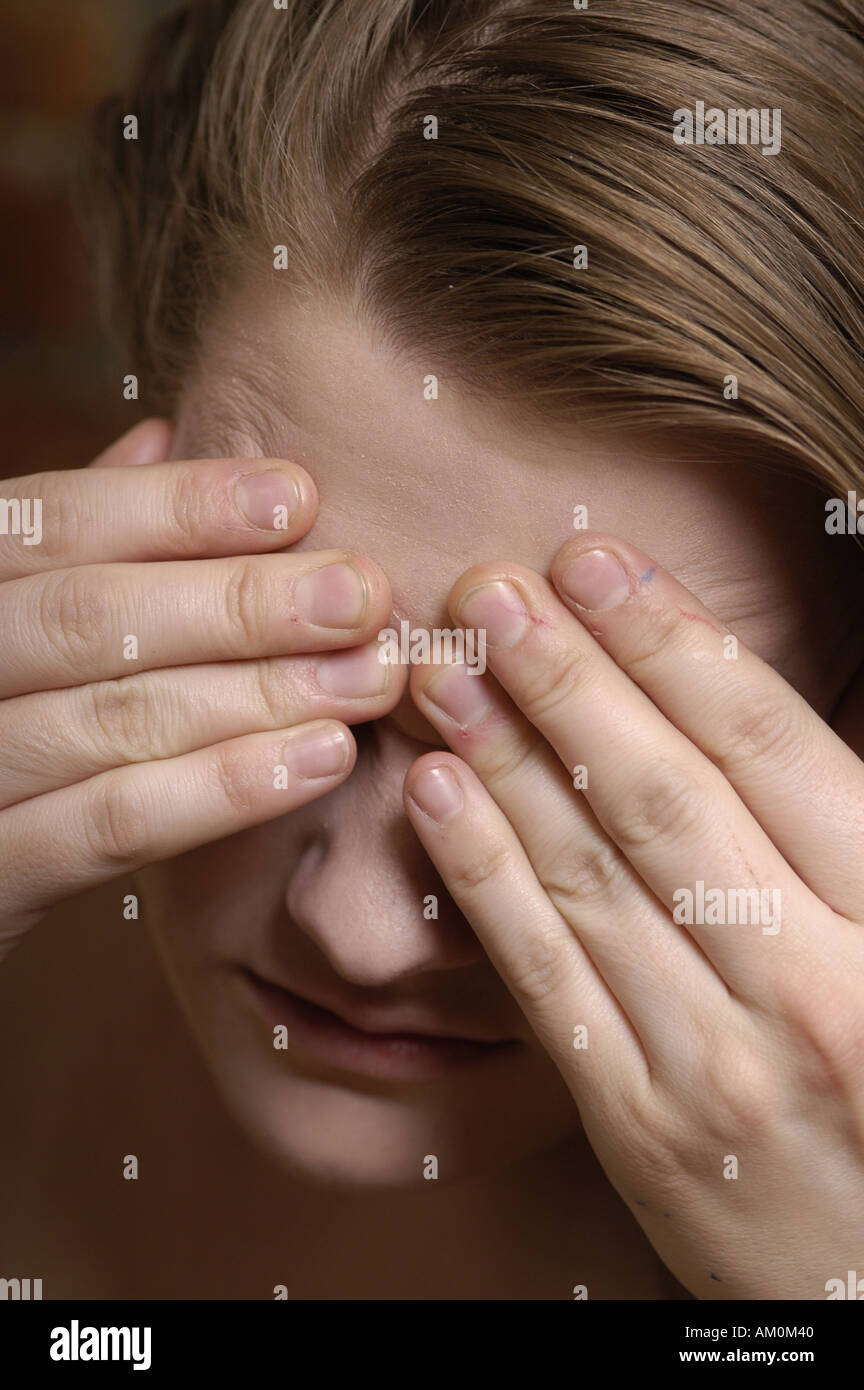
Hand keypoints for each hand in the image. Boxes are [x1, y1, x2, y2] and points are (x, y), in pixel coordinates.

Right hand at [0, 420, 401, 962]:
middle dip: (240, 602)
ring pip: (113, 719)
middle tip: (364, 596)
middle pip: (90, 618)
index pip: (56, 524)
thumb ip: (79, 539)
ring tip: (366, 678)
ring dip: (257, 694)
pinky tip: (319, 760)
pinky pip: (111, 826)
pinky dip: (221, 789)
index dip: (180, 506)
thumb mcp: (18, 614)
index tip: (298, 494)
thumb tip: (162, 432)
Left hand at [404, 533, 863, 1298]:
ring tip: (442, 664)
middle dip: (567, 679)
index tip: (597, 560)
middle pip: (663, 798)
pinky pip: (547, 980)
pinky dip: (486, 877)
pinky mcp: (638, 1124)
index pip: (768, 748)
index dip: (672, 642)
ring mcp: (714, 1062)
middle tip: (490, 586)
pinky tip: (438, 792)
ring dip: (506, 756)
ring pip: (590, 877)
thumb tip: (742, 703)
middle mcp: (806, 986)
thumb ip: (845, 822)